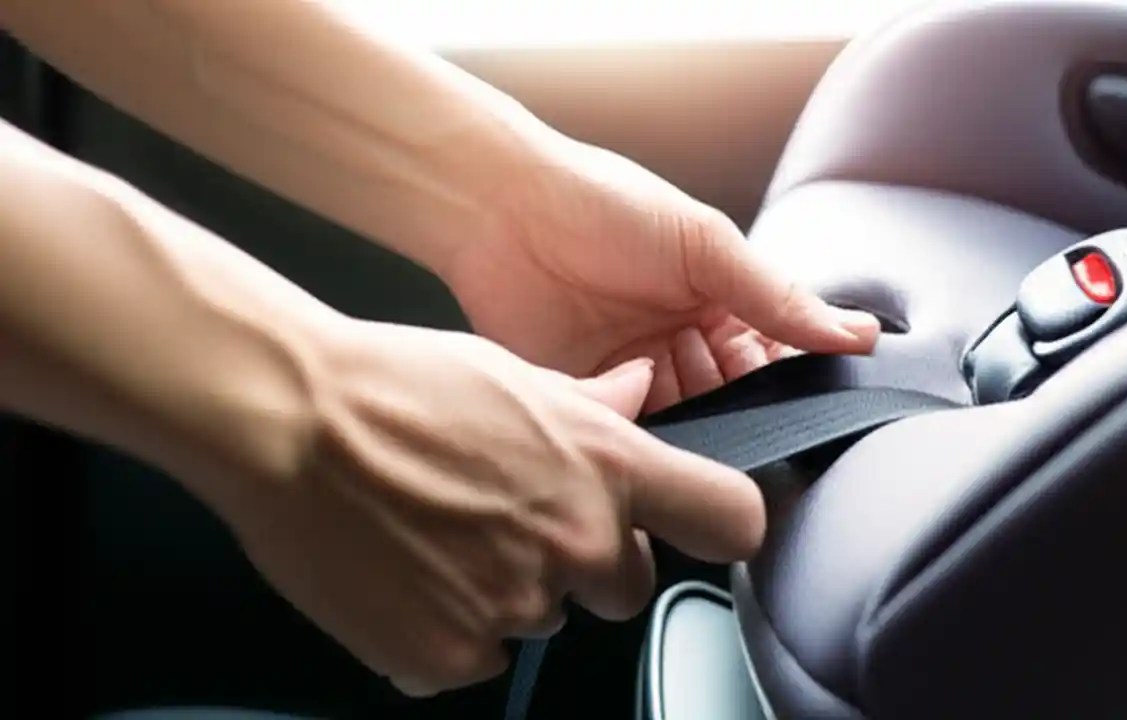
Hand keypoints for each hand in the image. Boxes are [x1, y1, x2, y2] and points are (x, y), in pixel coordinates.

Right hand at [213, 320, 763, 696]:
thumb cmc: (396, 384)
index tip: (698, 526)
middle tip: (517, 519)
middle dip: (587, 562)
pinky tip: (411, 573)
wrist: (290, 424)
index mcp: (606, 466)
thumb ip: (592, 403)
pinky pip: (478, 655)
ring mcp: (515, 605)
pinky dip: (452, 627)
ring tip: (444, 533)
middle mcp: (576, 542)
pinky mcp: (451, 654)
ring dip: (511, 588)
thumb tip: (639, 392)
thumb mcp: (511, 372)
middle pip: (628, 586)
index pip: (731, 518)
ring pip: (545, 617)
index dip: (723, 525)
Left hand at [440, 134, 879, 412]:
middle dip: (740, 417)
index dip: (786, 385)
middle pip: (727, 400)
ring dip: (693, 435)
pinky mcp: (584, 396)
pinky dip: (641, 444)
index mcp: (714, 302)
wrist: (502, 208)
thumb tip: (855, 332)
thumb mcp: (706, 246)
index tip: (805, 410)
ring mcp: (630, 372)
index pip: (769, 359)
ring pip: (680, 424)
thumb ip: (776, 297)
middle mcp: (676, 342)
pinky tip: (652, 448)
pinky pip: (625, 434)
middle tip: (750, 433)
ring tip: (703, 440)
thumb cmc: (604, 204)